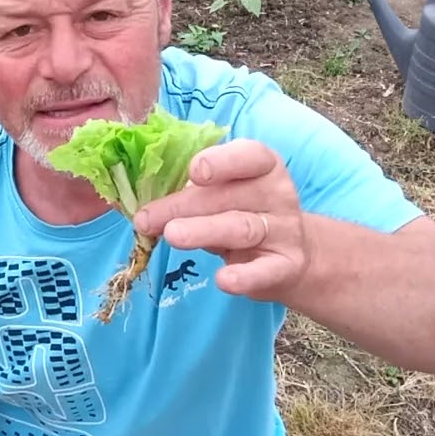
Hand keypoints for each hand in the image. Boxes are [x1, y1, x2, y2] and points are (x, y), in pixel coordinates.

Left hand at [133, 139, 309, 301]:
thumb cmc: (243, 214)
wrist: (291, 257)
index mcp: (262, 167)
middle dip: (183, 206)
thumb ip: (193, 192)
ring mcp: (283, 231)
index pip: (249, 155)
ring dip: (203, 231)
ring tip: (172, 236)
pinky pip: (265, 271)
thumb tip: (144, 199)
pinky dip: (245, 276)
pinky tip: (223, 280)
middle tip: (146, 218)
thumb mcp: (223, 195)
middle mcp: (276, 194)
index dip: (222, 161)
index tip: (193, 172)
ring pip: (241, 228)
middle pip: (229, 196)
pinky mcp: (285, 266)